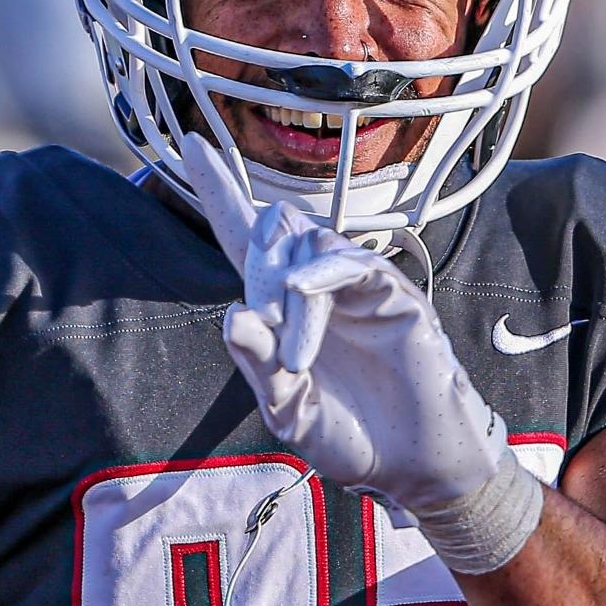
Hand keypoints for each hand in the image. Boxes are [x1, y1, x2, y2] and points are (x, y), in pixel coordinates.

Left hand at [181, 133, 506, 514]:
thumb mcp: (290, 412)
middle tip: (264, 328)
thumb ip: (259, 367)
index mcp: (283, 309)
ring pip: (306, 243)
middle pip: (273, 227)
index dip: (219, 191)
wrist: (414, 465)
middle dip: (254, 264)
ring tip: (298, 358)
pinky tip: (304, 300)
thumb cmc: (352, 436)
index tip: (190, 140)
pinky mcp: (391, 293)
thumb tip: (234, 316)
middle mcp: (317, 286)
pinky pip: (347, 262)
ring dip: (287, 291)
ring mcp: (355, 286)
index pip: (244, 238)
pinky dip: (319, 277)